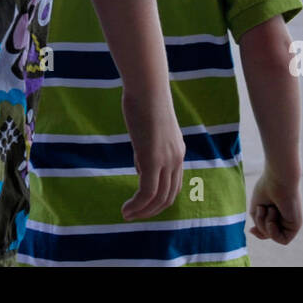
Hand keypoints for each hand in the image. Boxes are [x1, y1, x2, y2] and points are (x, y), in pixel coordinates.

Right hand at [120, 88, 184, 220]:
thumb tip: (141, 167)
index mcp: (177, 151)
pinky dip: (136, 205)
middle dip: (151, 210)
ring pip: (158, 198)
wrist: (147, 87)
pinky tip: (126, 209)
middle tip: (133, 215)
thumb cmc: (144, 101)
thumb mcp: (149, 130)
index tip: (142, 204)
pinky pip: (146, 192)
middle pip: (168, 196)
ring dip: (142, 211)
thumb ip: (148, 149)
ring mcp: (166, 160)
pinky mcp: (152, 159)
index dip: (159, 199)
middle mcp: (176, 159)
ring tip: (127, 215)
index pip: (173, 185)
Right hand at [249, 165, 300, 243]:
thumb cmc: (266, 188)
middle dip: (260, 224)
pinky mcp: (296, 224)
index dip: (259, 231)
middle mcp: (285, 219)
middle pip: (268, 233)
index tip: (251, 229)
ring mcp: (291, 222)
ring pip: (273, 236)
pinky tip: (272, 219)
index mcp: (276, 213)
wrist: (278, 178)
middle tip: (261, 209)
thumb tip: (254, 233)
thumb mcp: (256, 209)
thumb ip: (257, 223)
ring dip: (265, 224)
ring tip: (268, 208)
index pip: (267, 230)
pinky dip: (273, 232)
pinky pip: (283, 239)